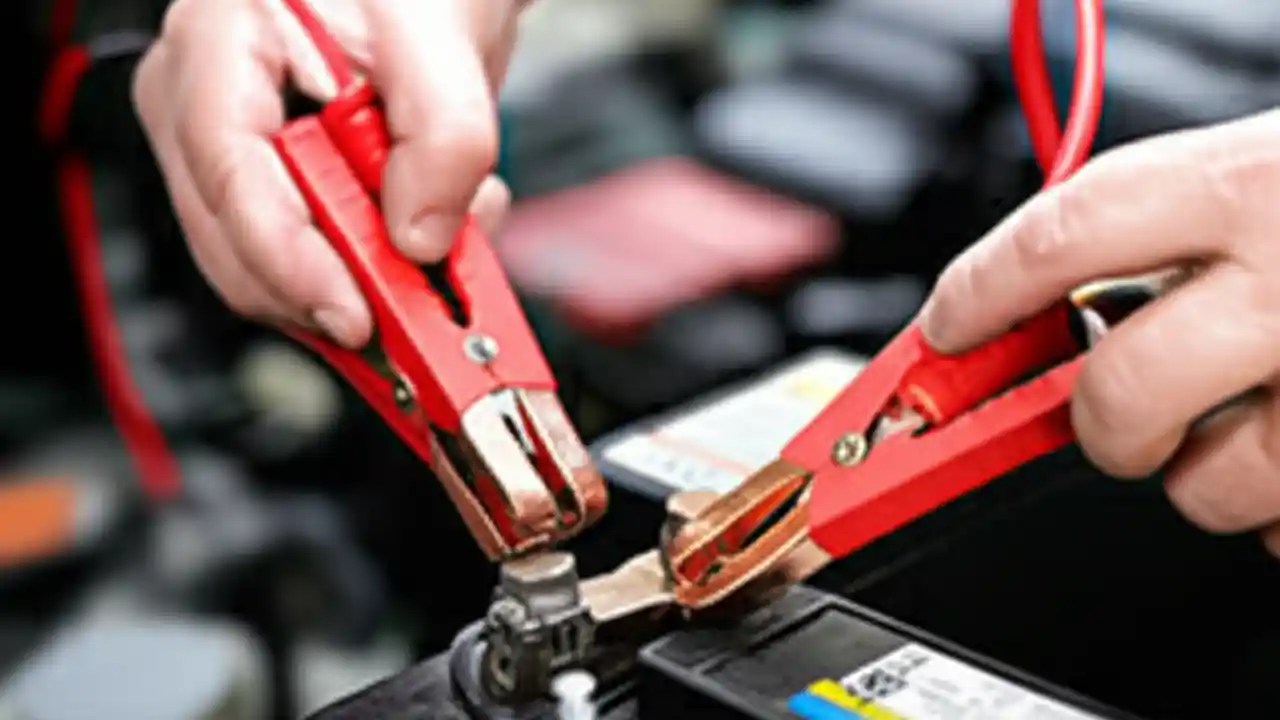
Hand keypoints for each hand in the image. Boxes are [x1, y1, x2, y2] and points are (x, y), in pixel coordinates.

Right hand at [133, 0, 520, 347]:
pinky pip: (306, 267)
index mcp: (218, 41)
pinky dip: (371, 273)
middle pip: (237, 242)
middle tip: (421, 299)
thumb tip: (419, 239)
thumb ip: (443, 135)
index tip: (353, 312)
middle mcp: (203, 103)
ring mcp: (230, 155)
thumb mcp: (441, 34)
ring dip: (363, 281)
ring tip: (443, 235)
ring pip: (270, 271)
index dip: (288, 259)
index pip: (228, 172)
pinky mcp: (270, 193)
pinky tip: (425, 231)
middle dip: (335, 287)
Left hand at [918, 109, 1279, 556]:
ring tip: (1265, 413)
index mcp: (1260, 181)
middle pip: (1121, 393)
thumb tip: (1030, 298)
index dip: (985, 289)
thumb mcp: (1278, 170)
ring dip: (1208, 470)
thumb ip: (1170, 226)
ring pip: (1210, 483)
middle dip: (1097, 424)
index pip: (1067, 233)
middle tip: (1112, 414)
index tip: (947, 328)